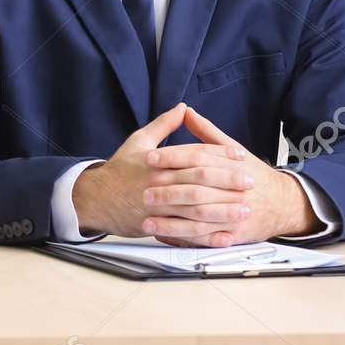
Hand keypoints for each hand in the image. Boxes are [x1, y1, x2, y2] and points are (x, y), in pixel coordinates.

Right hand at [73, 104, 248, 239]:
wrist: (95, 198)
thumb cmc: (118, 170)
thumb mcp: (139, 141)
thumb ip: (163, 125)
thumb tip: (182, 108)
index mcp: (158, 160)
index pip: (195, 153)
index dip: (219, 153)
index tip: (240, 155)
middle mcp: (159, 181)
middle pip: (199, 180)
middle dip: (228, 181)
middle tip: (250, 181)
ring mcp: (158, 205)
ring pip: (196, 208)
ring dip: (223, 210)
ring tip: (244, 209)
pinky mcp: (156, 224)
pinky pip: (186, 232)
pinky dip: (208, 235)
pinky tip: (225, 235)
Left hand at [142, 107, 315, 245]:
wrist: (284, 203)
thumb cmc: (254, 175)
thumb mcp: (233, 150)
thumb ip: (207, 133)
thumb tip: (186, 111)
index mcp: (231, 165)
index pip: (198, 158)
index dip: (172, 156)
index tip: (149, 157)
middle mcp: (233, 190)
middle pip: (197, 189)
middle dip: (168, 192)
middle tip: (143, 192)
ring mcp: (234, 214)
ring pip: (199, 218)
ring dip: (171, 222)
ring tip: (147, 221)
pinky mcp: (234, 234)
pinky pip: (206, 239)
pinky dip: (185, 240)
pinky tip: (166, 237)